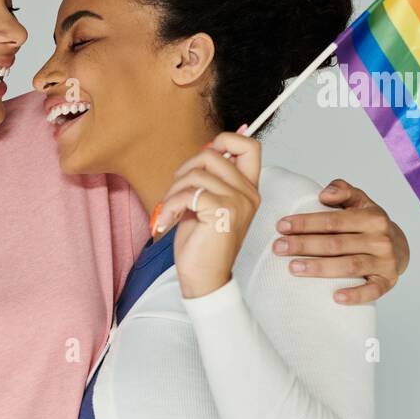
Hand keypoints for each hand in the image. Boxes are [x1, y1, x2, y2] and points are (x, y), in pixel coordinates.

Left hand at [151, 127, 261, 298]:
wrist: (203, 277)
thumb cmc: (200, 241)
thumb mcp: (206, 202)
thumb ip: (210, 177)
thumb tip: (209, 145)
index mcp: (248, 189)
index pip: (250, 145)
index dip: (225, 141)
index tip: (203, 160)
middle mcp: (248, 193)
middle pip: (212, 154)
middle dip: (185, 169)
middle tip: (177, 193)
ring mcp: (238, 202)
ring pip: (197, 173)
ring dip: (174, 190)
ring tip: (171, 209)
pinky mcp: (223, 212)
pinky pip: (189, 193)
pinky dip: (171, 204)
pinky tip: (168, 219)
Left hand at [271, 177, 409, 304]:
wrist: (398, 247)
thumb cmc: (368, 224)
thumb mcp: (359, 202)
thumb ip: (342, 191)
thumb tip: (324, 194)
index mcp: (373, 218)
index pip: (334, 220)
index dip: (306, 223)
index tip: (281, 226)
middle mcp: (380, 240)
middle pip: (336, 244)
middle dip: (304, 245)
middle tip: (278, 248)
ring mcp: (385, 262)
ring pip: (349, 266)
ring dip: (320, 268)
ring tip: (293, 268)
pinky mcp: (387, 282)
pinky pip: (372, 291)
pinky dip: (355, 295)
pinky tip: (335, 297)